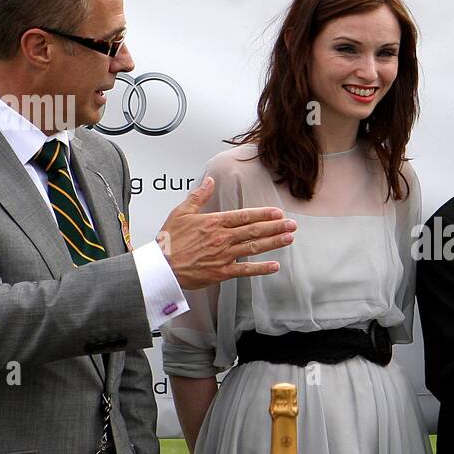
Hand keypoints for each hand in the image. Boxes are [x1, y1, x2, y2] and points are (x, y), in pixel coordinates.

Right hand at [158, 176, 296, 289]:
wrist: (161, 267)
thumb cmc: (169, 241)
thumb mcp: (181, 212)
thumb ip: (198, 196)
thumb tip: (209, 181)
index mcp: (214, 223)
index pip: (244, 216)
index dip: (263, 214)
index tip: (278, 212)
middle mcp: (222, 238)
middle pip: (254, 230)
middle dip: (275, 227)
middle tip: (292, 225)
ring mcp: (224, 255)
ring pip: (253, 247)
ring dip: (273, 243)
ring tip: (289, 238)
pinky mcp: (222, 272)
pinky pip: (245, 270)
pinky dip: (261, 269)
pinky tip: (275, 266)